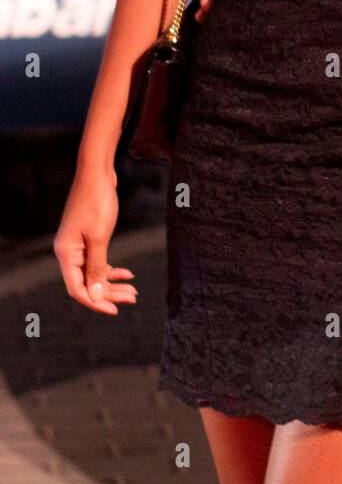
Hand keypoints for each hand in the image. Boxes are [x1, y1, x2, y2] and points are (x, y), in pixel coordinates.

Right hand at [53, 172, 136, 315]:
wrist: (97, 174)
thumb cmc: (97, 203)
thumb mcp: (99, 237)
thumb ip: (96, 267)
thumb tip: (94, 295)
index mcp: (66, 254)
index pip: (77, 289)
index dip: (95, 302)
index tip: (116, 309)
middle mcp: (68, 253)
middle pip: (87, 283)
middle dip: (109, 293)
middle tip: (132, 298)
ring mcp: (77, 246)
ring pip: (94, 273)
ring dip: (112, 283)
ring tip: (133, 291)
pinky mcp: (87, 239)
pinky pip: (97, 261)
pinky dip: (111, 269)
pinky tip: (127, 274)